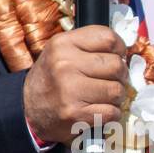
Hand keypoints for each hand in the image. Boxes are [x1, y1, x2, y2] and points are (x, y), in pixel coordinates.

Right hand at [23, 25, 129, 145]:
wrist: (28, 109)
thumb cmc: (52, 78)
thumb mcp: (61, 51)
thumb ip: (89, 46)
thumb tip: (125, 51)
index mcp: (63, 44)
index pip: (108, 38)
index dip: (120, 48)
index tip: (118, 56)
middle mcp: (65, 65)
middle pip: (116, 65)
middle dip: (121, 75)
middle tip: (113, 80)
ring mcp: (70, 90)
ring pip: (117, 90)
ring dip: (117, 96)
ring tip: (105, 96)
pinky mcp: (75, 114)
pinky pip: (112, 112)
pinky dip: (112, 113)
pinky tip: (100, 110)